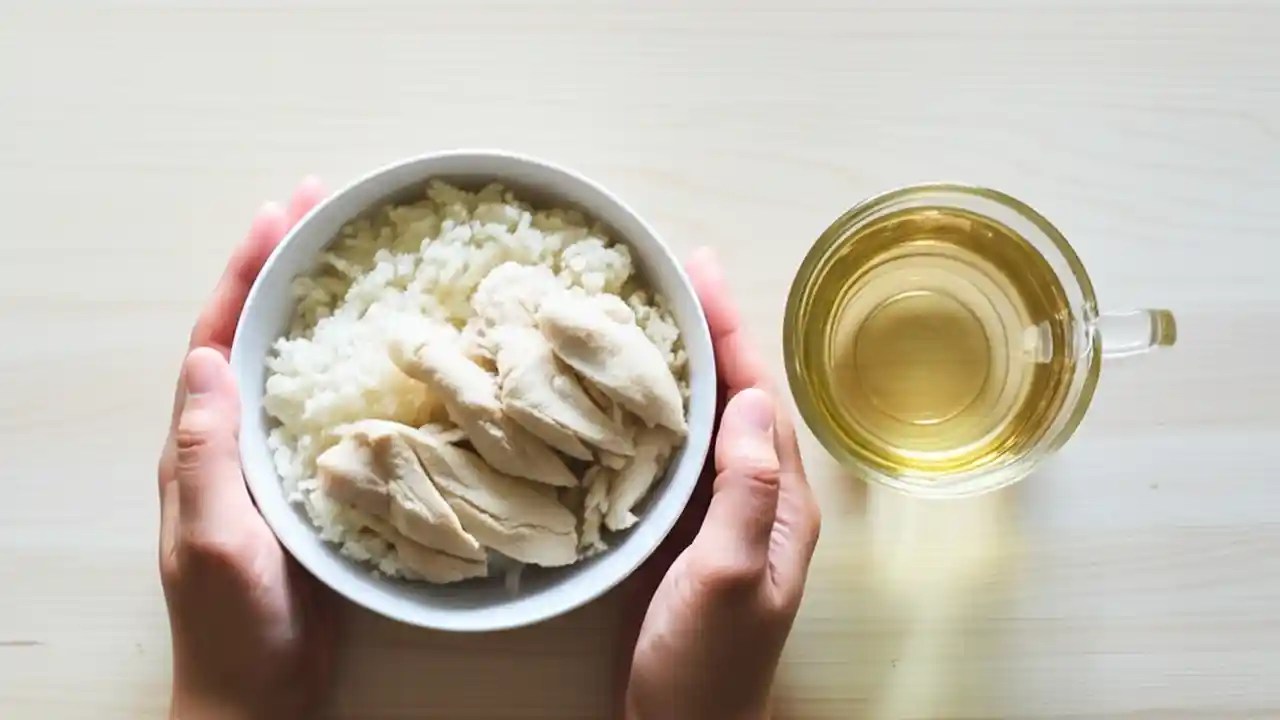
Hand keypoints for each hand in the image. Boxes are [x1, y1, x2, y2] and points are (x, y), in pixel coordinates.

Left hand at [157, 179, 333, 719]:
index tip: (281, 212)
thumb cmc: (233, 623)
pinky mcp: (313, 481)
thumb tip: (206, 359)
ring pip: (291, 362)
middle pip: (252, 333)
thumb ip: (205, 453)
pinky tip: (386, 344)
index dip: (245, 273)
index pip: (218, 337)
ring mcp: (273, 459)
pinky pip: (329, 406)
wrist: (261, 692)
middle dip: (280, 265)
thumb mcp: (212, 537)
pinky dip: (351, 362)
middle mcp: (233, 438)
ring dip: (315, 303)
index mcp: (201, 442)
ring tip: (353, 251)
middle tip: (322, 204)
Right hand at [622, 248, 821, 719]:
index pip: (760, 397)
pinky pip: (683, 453)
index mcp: (783, 502)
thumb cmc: (707, 664)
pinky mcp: (690, 533)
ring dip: (689, 365)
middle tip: (677, 276)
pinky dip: (663, 412)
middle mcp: (762, 499)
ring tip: (658, 314)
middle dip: (713, 333)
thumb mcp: (730, 577)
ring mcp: (726, 515)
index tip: (702, 273)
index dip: (732, 331)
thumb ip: (747, 492)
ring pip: (711, 420)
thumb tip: (750, 400)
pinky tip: (637, 394)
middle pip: (740, 397)